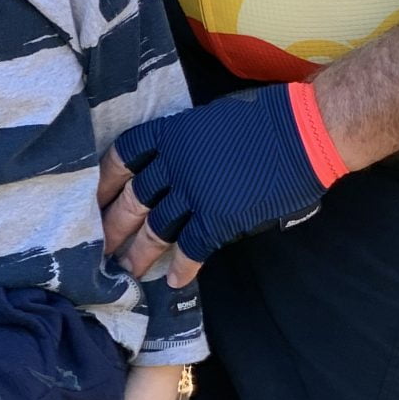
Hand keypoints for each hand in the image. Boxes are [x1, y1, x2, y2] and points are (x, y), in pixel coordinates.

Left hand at [99, 83, 347, 281]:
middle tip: (100, 248)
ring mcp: (195, 190)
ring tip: (127, 270)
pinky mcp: (219, 217)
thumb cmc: (263, 118)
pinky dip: (181, 268)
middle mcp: (175, 161)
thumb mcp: (210, 119)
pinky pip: (191, 248)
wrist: (302, 132)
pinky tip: (172, 281)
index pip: (124, 156)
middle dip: (114, 226)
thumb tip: (171, 165)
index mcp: (171, 132)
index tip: (96, 198)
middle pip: (133, 199)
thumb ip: (185, 142)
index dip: (107, 180)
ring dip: (139, 253)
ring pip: (155, 228)